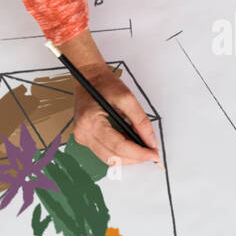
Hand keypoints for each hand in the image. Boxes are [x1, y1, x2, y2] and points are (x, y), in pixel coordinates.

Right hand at [57, 31, 160, 166]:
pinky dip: (120, 151)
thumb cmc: (104, 84)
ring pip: (109, 158)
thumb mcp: (127, 98)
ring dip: (128, 156)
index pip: (118, 146)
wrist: (89, 78)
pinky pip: (105, 152)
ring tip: (143, 148)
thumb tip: (150, 141)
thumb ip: (140, 121)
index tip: (153, 154)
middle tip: (151, 152)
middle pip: (113, 157)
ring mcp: (82, 138)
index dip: (138, 153)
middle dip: (135, 157)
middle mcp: (83, 133)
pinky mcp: (85, 138)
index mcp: (91, 122)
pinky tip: (131, 144)